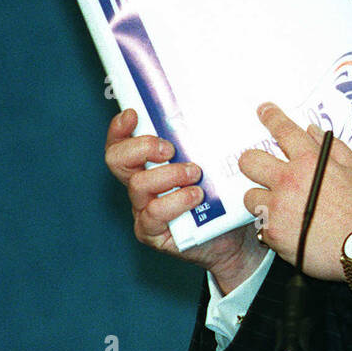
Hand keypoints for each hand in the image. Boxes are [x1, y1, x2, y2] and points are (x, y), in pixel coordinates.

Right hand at [104, 109, 263, 291]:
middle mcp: (139, 185)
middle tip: (170, 150)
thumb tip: (212, 112)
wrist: (234, 239)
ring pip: (139, 184)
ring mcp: (142, 209)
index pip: (122, 142)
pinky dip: (177, 200)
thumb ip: (203, 143)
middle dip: (143, 147)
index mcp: (147, 164)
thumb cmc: (222, 198)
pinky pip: (154, 212)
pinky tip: (197, 196)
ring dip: (169, 174)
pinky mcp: (151, 232)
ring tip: (195, 174)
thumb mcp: (213, 164)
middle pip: (117, 159)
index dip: (119, 128)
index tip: (133, 115)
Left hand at [239, 102, 351, 280]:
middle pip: (249, 161)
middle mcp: (288, 182)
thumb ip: (332, 148)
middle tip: (261, 169)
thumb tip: (311, 131)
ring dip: (262, 199)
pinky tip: (289, 230)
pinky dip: (272, 227)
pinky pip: (261, 226)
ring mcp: (278, 209)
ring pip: (250, 196)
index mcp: (309, 162)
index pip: (283, 131)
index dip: (271, 117)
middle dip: (251, 162)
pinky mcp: (273, 234)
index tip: (263, 111)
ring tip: (280, 208)